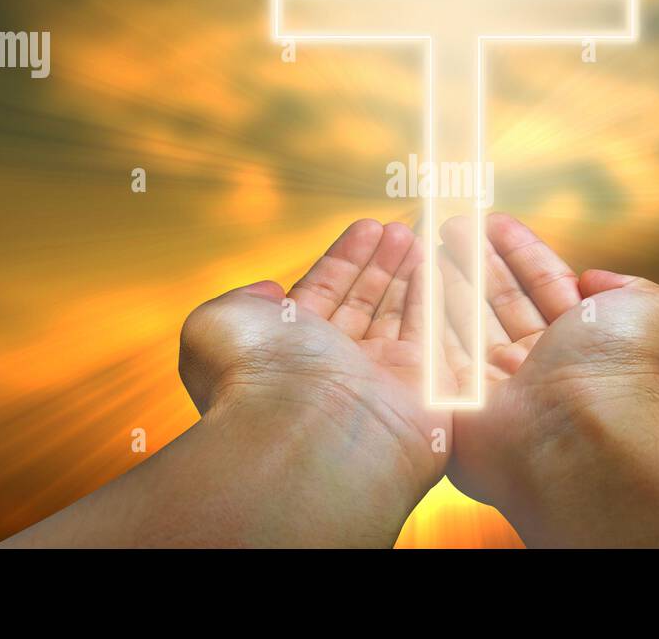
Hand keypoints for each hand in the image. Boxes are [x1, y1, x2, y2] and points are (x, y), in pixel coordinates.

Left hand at [177, 218, 452, 544]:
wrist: (306, 432)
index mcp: (289, 349)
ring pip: (400, 317)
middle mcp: (335, 366)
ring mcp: (379, 380)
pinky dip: (437, 300)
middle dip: (382, 263)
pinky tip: (439, 266)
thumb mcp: (219, 323)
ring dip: (411, 274)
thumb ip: (242, 299)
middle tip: (399, 229)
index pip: (324, 293)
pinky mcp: (423, 392)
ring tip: (419, 237)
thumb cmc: (257, 378)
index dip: (345, 259)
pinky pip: (434, 337)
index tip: (367, 226)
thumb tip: (269, 292)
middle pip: (365, 303)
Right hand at [440, 213, 658, 546]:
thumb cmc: (627, 371)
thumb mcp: (654, 309)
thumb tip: (593, 282)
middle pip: (501, 302)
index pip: (547, 285)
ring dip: (446, 280)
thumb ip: (627, 288)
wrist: (589, 435)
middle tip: (450, 223)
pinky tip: (412, 281)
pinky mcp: (461, 411)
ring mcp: (502, 391)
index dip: (520, 251)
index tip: (493, 220)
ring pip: (467, 324)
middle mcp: (544, 367)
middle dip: (476, 260)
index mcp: (588, 343)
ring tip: (424, 240)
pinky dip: (424, 318)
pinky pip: (438, 355)